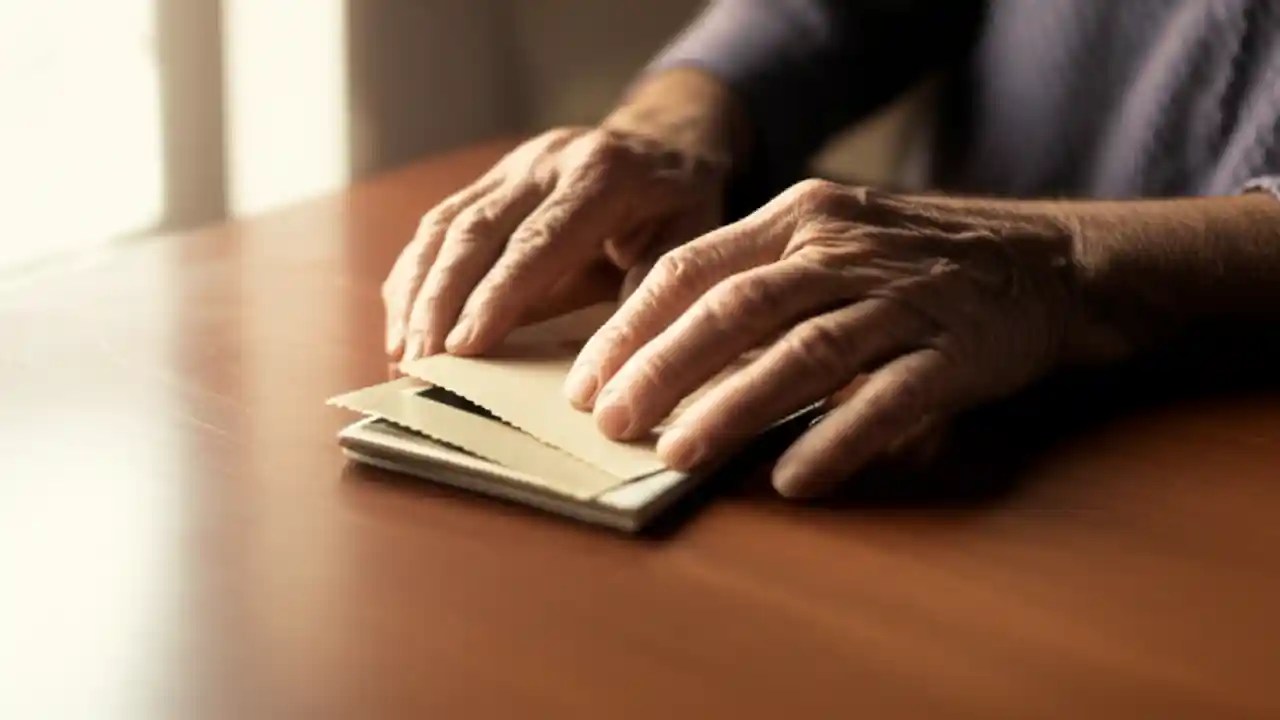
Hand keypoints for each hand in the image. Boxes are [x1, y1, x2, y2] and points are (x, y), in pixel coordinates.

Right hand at [381, 71, 743, 360]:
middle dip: (440, 300)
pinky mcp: (490, 179)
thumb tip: (597, 374)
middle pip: (476, 231)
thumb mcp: (686, 248)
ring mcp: (512, 166)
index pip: (538, 242)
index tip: (463, 347)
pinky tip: (403, 319)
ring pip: (445, 225)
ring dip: (417, 291)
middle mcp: (548, 161)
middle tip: (420, 361)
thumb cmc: (681, 207)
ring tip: (403, 351)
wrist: (667, 142)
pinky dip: (415, 274)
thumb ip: (643, 300)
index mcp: (603, 176)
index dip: (496, 295)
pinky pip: (439, 223)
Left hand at [565, 180, 1117, 496]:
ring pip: (805, 351)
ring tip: (678, 455)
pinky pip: (890, 398)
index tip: (586, 382)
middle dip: (663, 367)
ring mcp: (904, 300)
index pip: (692, 267)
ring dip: (735, 405)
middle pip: (737, 307)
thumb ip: (752, 284)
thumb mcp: (826, 244)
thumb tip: (658, 358)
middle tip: (611, 422)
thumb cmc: (909, 265)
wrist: (1043, 264)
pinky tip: (792, 478)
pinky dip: (837, 438)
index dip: (631, 327)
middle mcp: (843, 251)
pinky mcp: (957, 351)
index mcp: (797, 220)